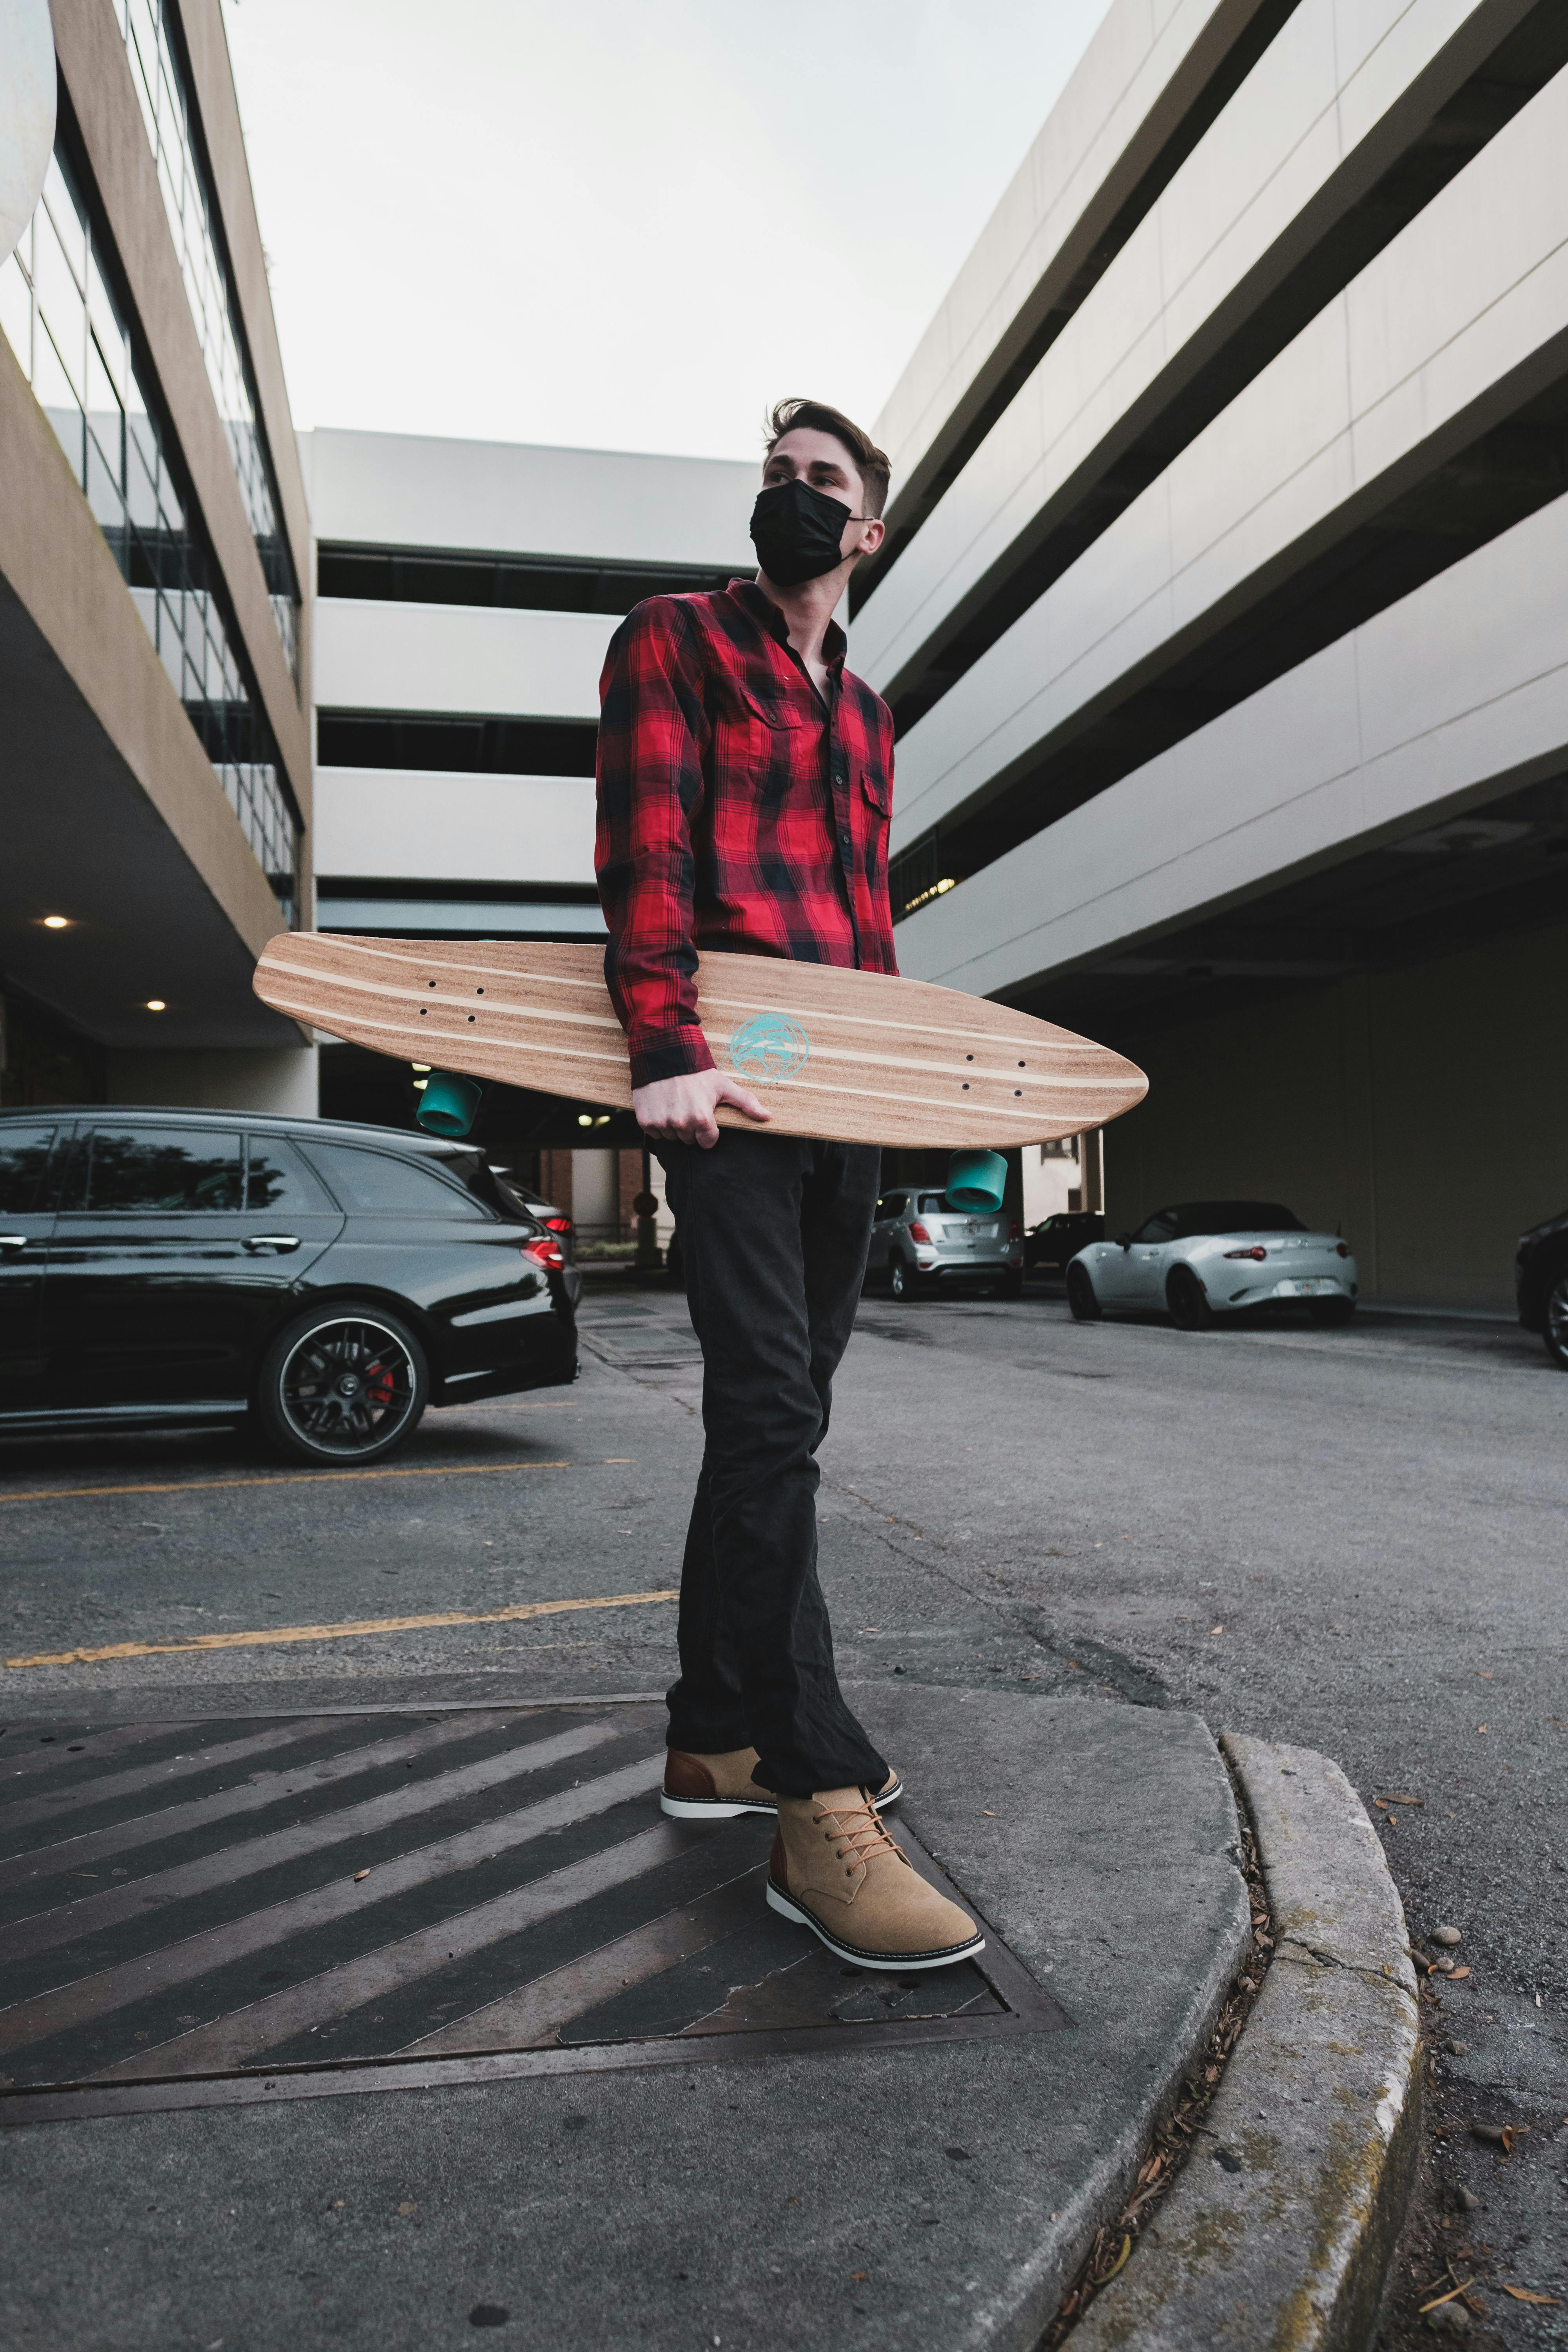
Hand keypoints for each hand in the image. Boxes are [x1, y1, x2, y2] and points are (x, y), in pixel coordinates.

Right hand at [632, 1068, 769, 1148]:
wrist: (664, 1054)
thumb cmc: (696, 1071)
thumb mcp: (724, 1086)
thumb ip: (746, 1103)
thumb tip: (768, 1117)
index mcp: (702, 1119)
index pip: (707, 1142)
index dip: (708, 1131)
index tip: (704, 1116)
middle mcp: (681, 1124)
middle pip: (689, 1140)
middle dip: (690, 1127)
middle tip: (689, 1106)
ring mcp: (662, 1123)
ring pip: (672, 1137)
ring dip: (674, 1125)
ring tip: (675, 1104)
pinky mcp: (645, 1121)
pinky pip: (655, 1133)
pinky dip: (657, 1122)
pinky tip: (662, 1105)